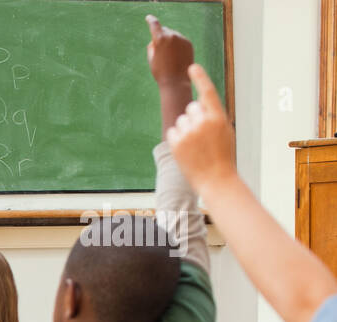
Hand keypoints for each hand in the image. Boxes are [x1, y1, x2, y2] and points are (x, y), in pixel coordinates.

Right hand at [146, 15, 193, 86]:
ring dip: (169, 41)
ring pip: (173, 35)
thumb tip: (155, 40)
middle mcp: (172, 36)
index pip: (154, 25)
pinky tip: (175, 56)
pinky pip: (180, 40)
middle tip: (159, 50)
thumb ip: (152, 46)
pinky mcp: (188, 43)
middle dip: (161, 36)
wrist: (176, 81)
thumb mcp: (151, 59)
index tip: (149, 18)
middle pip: (164, 30)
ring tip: (168, 56)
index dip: (151, 20)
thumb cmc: (160, 71)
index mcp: (160, 39)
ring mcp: (182, 39)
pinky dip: (176, 45)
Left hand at [167, 64, 236, 193]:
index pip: (208, 92)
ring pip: (181, 119)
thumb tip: (195, 104)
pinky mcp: (176, 142)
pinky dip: (177, 138)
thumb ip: (212, 116)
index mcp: (219, 117)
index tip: (192, 67)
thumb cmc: (222, 155)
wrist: (215, 179)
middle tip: (203, 135)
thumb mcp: (224, 131)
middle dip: (195, 116)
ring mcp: (188, 132)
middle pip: (192, 106)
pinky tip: (187, 149)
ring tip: (196, 145)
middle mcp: (203, 122)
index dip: (200, 78)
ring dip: (186, 128)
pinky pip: (172, 131)